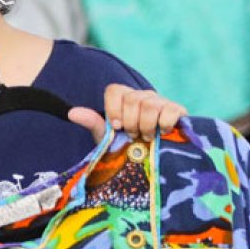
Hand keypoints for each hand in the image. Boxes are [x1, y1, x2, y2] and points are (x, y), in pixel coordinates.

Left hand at [68, 83, 186, 138]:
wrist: (153, 158)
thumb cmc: (126, 145)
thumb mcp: (107, 136)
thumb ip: (93, 123)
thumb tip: (71, 113)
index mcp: (123, 98)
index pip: (114, 90)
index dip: (113, 109)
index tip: (116, 127)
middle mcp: (142, 96)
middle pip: (133, 99)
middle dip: (130, 122)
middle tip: (132, 136)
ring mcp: (161, 101)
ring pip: (150, 105)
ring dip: (145, 126)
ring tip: (145, 137)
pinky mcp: (178, 110)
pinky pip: (170, 111)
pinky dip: (164, 125)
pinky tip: (163, 133)